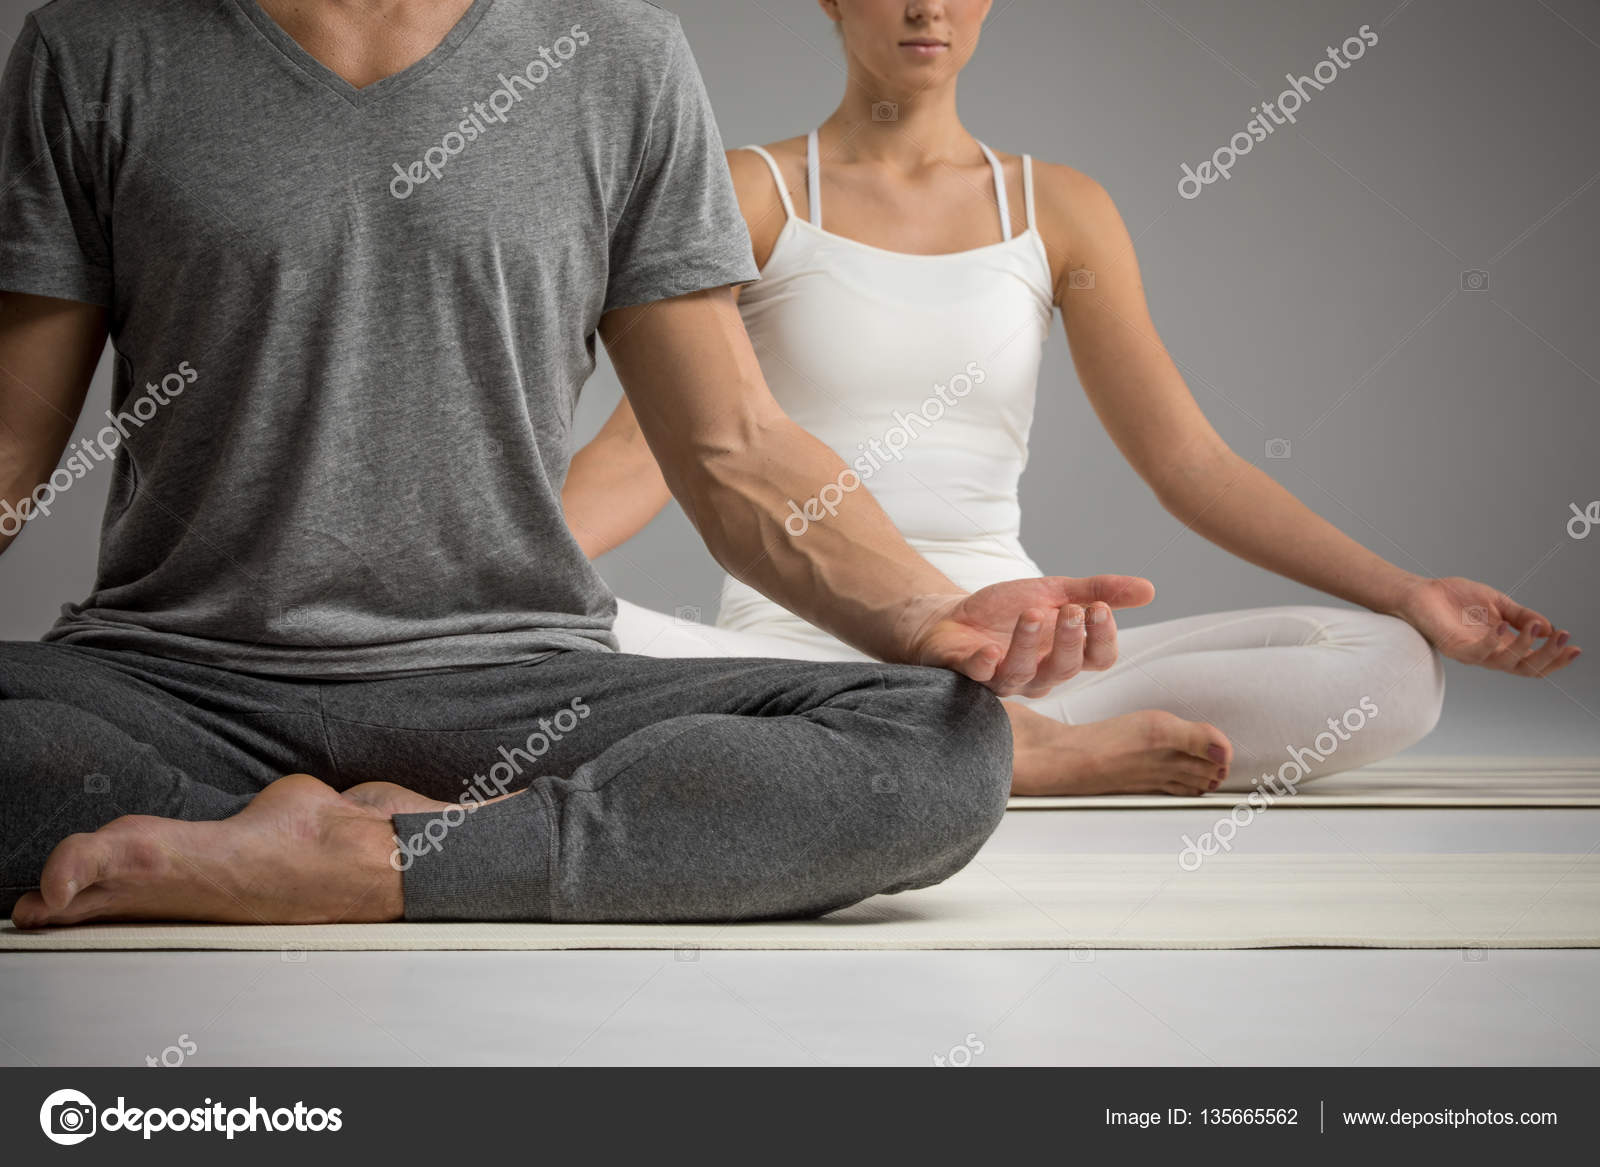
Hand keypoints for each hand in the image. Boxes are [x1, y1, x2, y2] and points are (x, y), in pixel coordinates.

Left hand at [901, 575, 1155, 696]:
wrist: (953, 615)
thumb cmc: (1007, 610)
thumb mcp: (1056, 592)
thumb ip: (1099, 592)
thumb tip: (1150, 589)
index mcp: (1065, 655)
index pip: (1098, 658)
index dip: (1103, 637)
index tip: (1100, 609)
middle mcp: (1039, 674)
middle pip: (1066, 668)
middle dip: (1072, 639)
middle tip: (1074, 609)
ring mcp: (1004, 678)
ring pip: (1024, 673)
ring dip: (1029, 643)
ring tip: (1034, 611)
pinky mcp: (969, 672)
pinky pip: (979, 676)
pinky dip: (983, 665)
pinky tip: (988, 651)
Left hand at [1397, 576, 1580, 676]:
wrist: (1421, 593)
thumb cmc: (1456, 598)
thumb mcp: (1498, 603)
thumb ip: (1522, 616)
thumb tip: (1549, 628)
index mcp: (1503, 645)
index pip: (1534, 661)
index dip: (1556, 658)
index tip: (1576, 647)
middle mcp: (1489, 654)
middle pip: (1526, 668)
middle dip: (1549, 656)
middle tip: (1564, 639)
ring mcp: (1472, 653)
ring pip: (1506, 662)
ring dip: (1525, 646)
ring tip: (1538, 627)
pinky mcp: (1453, 648)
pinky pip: (1477, 652)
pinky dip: (1492, 642)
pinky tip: (1503, 626)